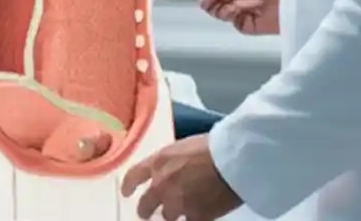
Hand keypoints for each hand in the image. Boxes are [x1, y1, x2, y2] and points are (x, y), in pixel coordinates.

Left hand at [120, 133, 242, 220]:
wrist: (233, 160)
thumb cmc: (212, 146)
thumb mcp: (182, 147)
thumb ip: (170, 161)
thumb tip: (171, 169)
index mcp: (158, 163)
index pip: (133, 176)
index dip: (128, 185)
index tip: (126, 193)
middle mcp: (162, 185)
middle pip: (146, 204)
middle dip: (145, 210)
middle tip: (146, 214)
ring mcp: (177, 203)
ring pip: (167, 216)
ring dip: (172, 215)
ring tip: (178, 215)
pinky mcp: (196, 216)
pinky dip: (192, 219)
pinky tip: (198, 217)